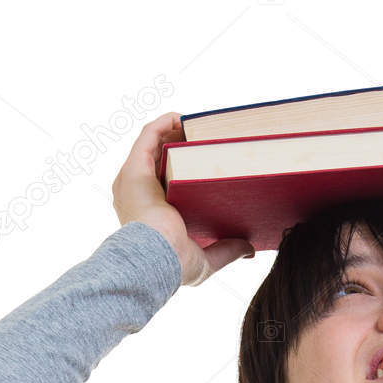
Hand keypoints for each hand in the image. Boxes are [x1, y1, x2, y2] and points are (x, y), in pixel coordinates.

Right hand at [112, 112, 254, 285]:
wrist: (155, 259)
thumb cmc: (172, 264)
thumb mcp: (206, 260)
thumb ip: (226, 251)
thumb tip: (248, 249)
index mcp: (151, 213)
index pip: (167, 182)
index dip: (186, 169)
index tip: (209, 163)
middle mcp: (138, 193)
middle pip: (160, 159)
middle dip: (180, 145)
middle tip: (205, 139)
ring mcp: (133, 178)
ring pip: (153, 144)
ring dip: (172, 130)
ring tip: (196, 124)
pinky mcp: (134, 166)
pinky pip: (147, 135)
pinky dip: (163, 123)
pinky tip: (182, 117)